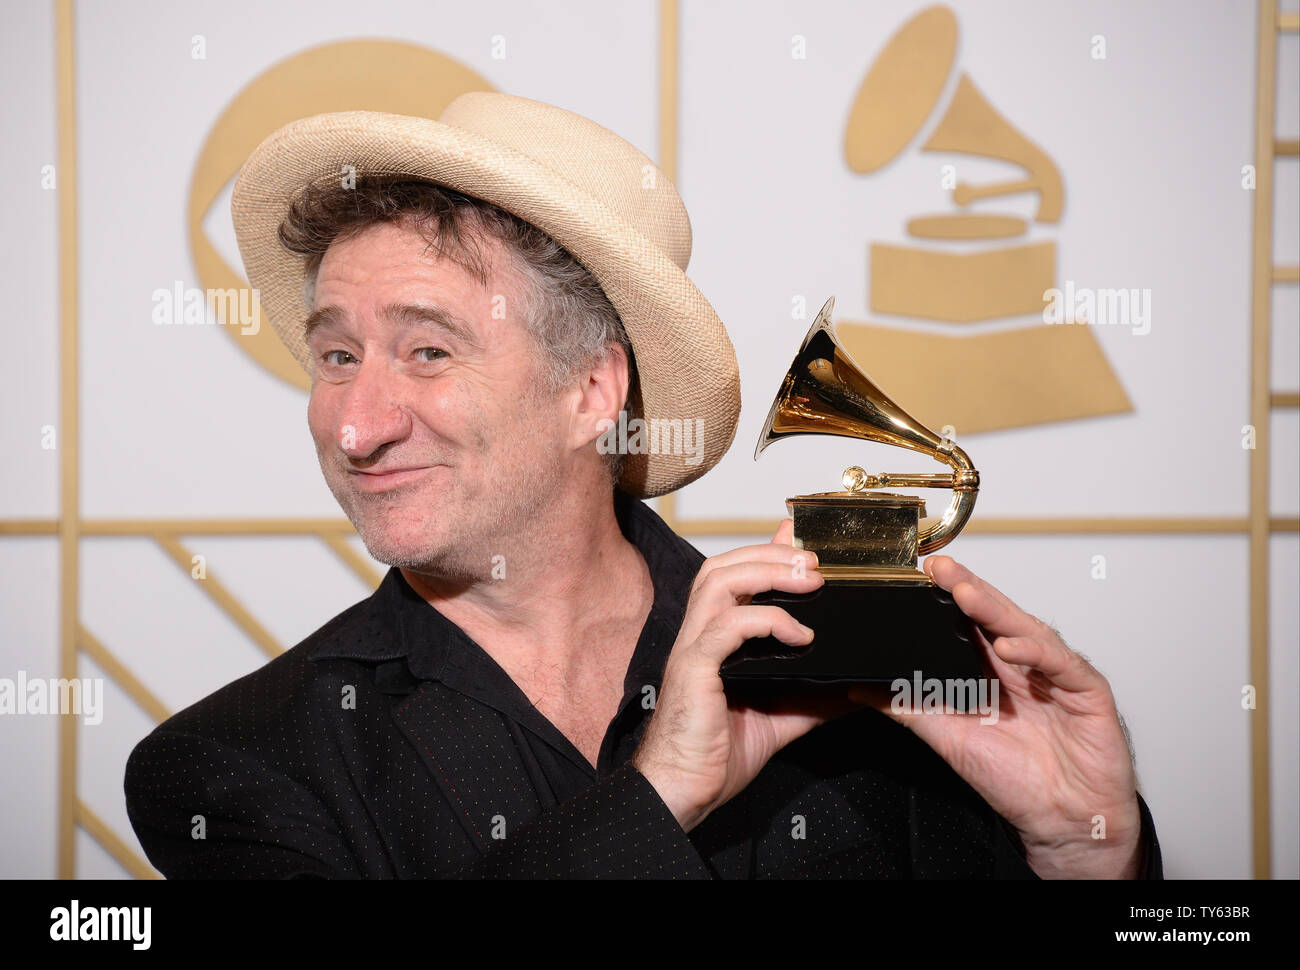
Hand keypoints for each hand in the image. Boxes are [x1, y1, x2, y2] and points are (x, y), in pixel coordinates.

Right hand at [633, 519, 856, 831]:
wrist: (684, 791)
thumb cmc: (718, 754)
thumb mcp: (781, 717)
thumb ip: (812, 695)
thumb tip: (854, 686)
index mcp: (714, 639)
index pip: (735, 575)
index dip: (767, 551)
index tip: (804, 540)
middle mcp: (699, 634)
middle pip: (723, 566)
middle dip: (769, 553)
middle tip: (814, 561)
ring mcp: (693, 649)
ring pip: (719, 582)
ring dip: (766, 571)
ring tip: (808, 581)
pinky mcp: (694, 669)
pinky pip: (727, 628)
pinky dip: (767, 621)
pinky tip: (800, 635)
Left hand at [851, 555, 1143, 878]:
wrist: (1066, 819)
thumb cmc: (1017, 779)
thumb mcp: (949, 738)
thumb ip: (909, 708)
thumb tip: (860, 687)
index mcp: (993, 670)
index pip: (966, 624)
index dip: (944, 598)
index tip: (917, 577)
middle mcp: (1024, 664)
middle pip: (994, 616)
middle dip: (966, 588)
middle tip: (938, 568)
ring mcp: (1056, 674)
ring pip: (1025, 629)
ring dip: (994, 610)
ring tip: (965, 593)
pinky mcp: (1087, 690)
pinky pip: (1060, 663)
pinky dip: (1034, 653)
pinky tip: (1009, 647)